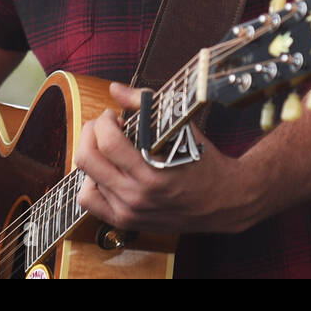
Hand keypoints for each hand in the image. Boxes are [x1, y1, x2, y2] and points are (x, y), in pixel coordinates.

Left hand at [74, 82, 259, 234]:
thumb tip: (116, 89)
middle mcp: (136, 196)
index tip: (114, 116)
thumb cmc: (204, 161)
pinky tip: (107, 171)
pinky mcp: (126, 220)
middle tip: (105, 126)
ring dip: (93, 155)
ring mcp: (129, 211)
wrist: (224, 200)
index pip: (108, 142)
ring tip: (108, 149)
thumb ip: (146, 104)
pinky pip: (89, 200)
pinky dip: (91, 182)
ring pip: (85, 178)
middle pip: (87, 159)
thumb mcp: (181, 127)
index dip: (104, 121)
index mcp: (152, 172)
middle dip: (91, 132)